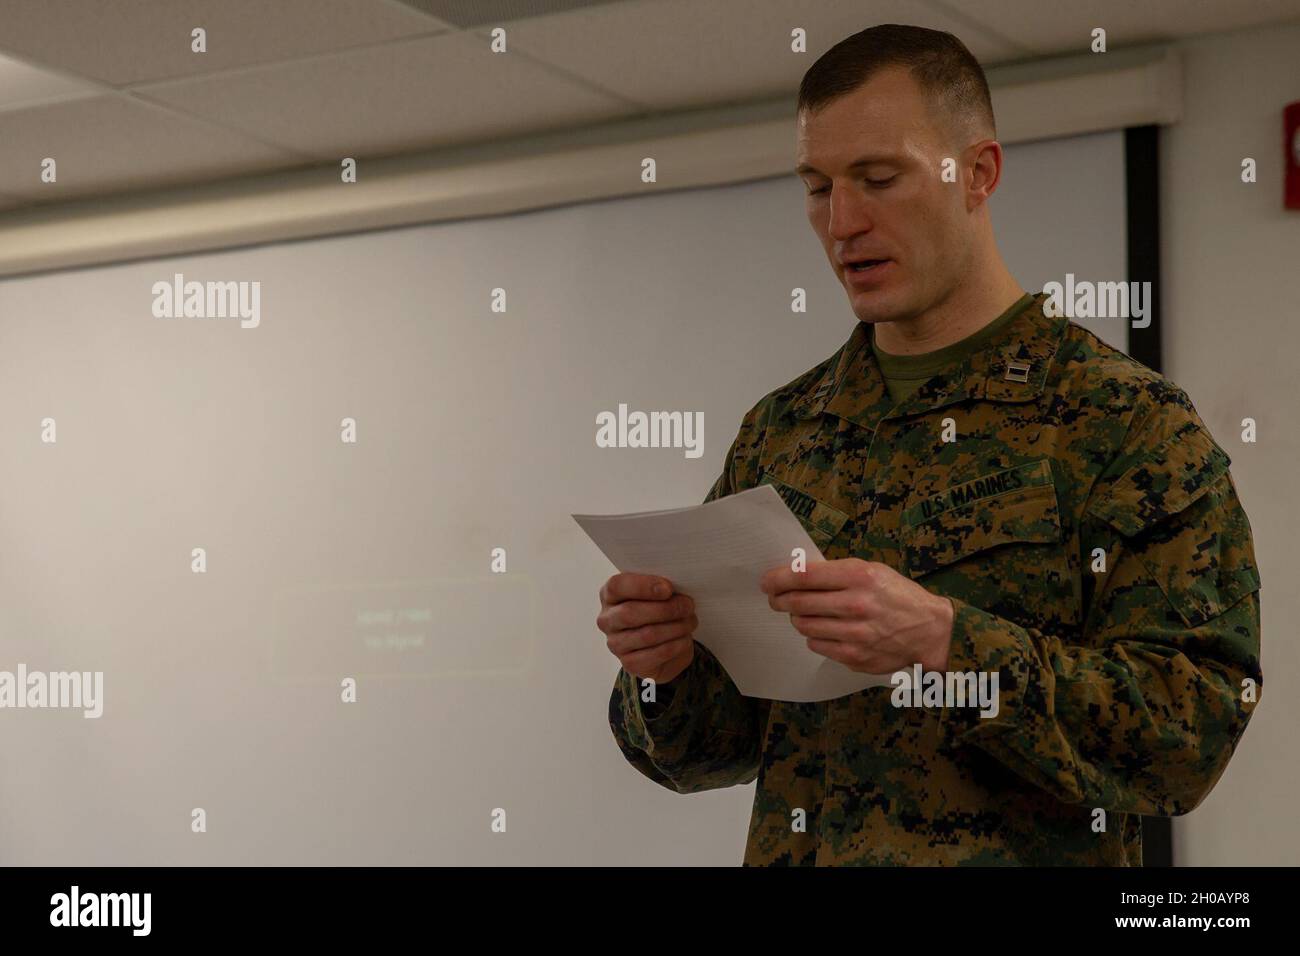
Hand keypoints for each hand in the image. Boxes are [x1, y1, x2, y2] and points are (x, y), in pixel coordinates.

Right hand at [596, 572, 696, 684]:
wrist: (662, 644)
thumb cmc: (659, 611)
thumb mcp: (656, 594)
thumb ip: (659, 587)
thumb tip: (676, 588)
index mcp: (610, 595)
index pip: (617, 586)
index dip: (643, 586)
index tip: (668, 588)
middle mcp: (607, 620)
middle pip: (630, 612)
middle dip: (665, 608)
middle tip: (688, 605)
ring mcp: (616, 644)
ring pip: (647, 635)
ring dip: (675, 627)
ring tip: (690, 621)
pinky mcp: (629, 663)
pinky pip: (656, 654)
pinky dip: (676, 644)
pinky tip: (685, 638)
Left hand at [760, 557, 953, 673]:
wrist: (930, 630)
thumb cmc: (896, 595)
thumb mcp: (871, 571)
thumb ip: (835, 573)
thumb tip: (793, 574)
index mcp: (860, 576)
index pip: (804, 576)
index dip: (778, 578)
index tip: (766, 582)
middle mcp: (856, 605)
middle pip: (798, 603)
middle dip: (780, 600)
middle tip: (776, 599)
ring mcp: (855, 634)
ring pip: (804, 626)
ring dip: (798, 618)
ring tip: (806, 614)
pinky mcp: (855, 656)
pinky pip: (817, 645)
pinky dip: (815, 636)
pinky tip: (826, 630)